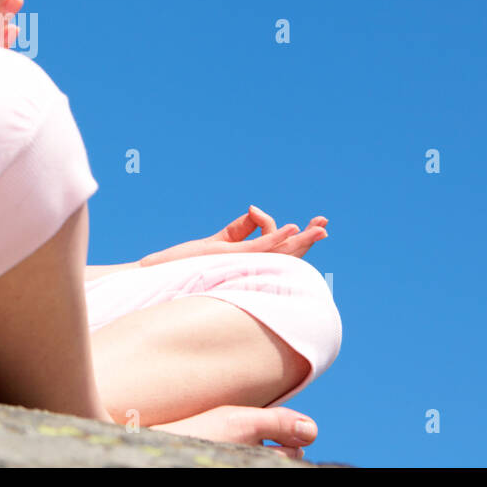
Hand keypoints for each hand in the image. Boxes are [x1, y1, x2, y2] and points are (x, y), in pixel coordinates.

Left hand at [138, 205, 327, 267]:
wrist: (161, 276)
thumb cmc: (188, 264)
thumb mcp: (218, 242)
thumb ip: (240, 228)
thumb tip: (256, 210)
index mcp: (248, 265)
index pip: (278, 250)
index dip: (292, 236)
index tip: (294, 218)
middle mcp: (250, 268)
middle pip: (287, 254)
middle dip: (308, 239)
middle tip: (325, 223)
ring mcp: (243, 264)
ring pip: (280, 253)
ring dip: (301, 240)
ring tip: (320, 228)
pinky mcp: (232, 258)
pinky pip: (261, 248)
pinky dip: (277, 237)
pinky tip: (291, 227)